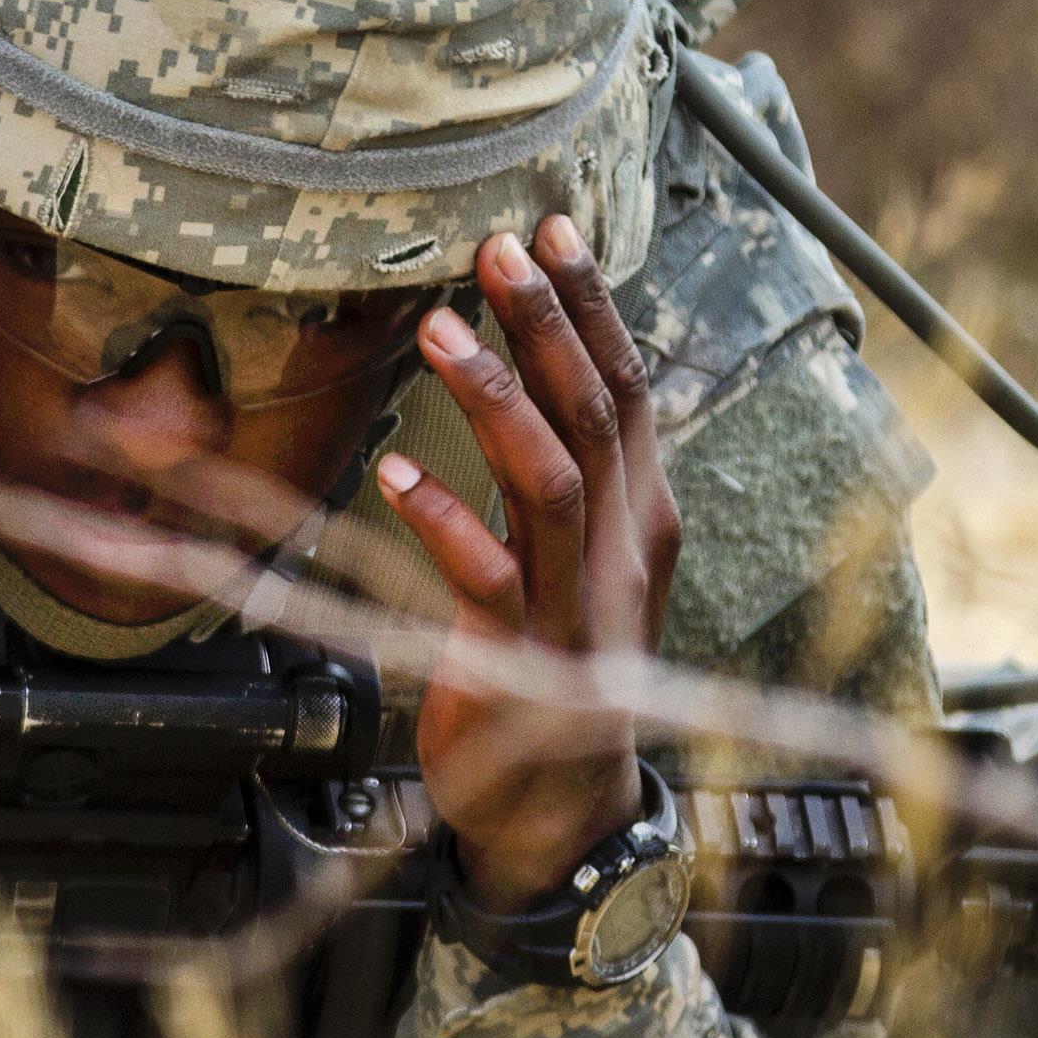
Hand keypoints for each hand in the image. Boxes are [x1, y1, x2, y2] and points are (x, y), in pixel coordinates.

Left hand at [371, 215, 681, 908]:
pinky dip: (446, 520)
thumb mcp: (580, 559)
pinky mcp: (521, 662)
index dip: (593, 307)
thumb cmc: (557, 663)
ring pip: (552, 481)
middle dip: (548, 324)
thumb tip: (539, 370)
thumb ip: (568, 473)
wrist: (558, 809)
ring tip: (437, 328)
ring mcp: (577, 606)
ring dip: (496, 398)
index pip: (629, 388)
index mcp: (641, 517)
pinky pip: (489, 579)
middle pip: (597, 415)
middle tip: (495, 248)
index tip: (552, 228)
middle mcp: (621, 552)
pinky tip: (396, 473)